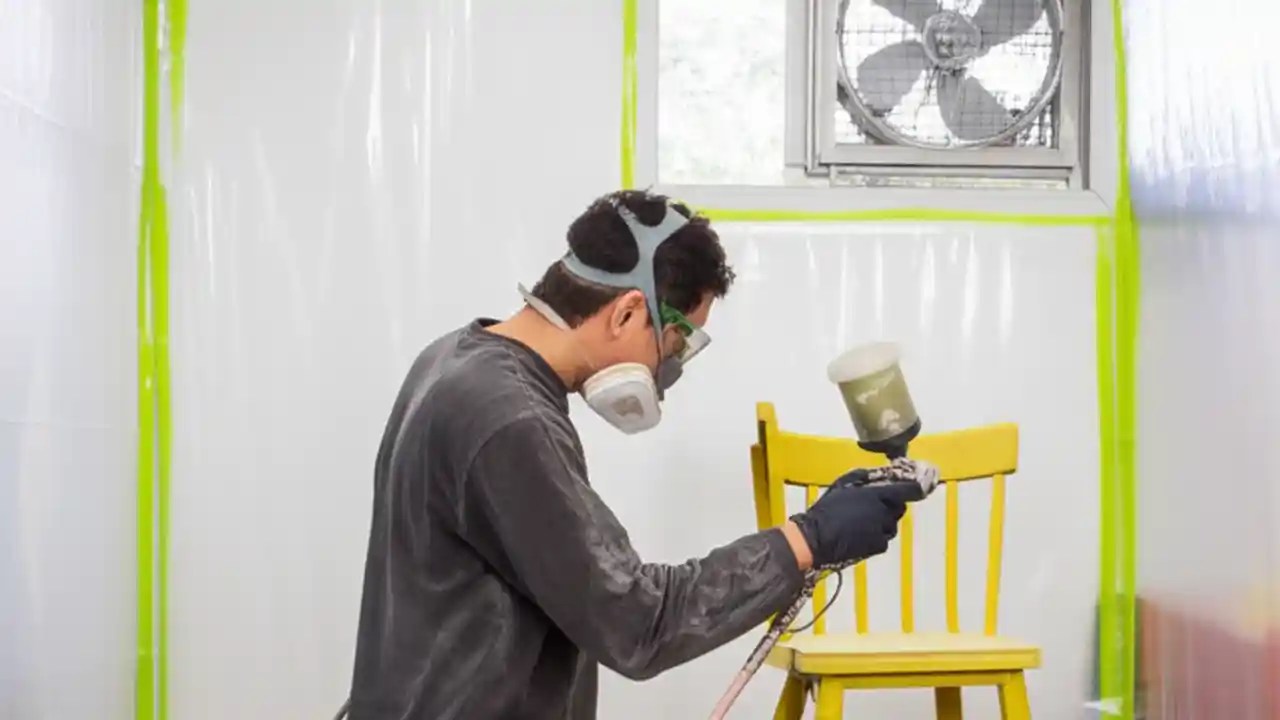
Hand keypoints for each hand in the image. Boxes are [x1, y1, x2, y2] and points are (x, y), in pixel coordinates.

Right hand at [789, 478, 923, 567]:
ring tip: (863, 520)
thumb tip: (879, 473)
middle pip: (900, 507)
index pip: (908, 490)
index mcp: (875, 495)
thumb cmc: (827, 509)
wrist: (817, 538)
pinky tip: (860, 533)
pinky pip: (884, 538)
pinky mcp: (878, 546)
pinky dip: (877, 535)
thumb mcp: (842, 484)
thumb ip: (863, 477)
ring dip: (883, 521)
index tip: (919, 485)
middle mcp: (883, 513)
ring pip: (892, 524)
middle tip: (876, 504)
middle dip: (892, 505)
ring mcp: (882, 531)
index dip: (916, 488)